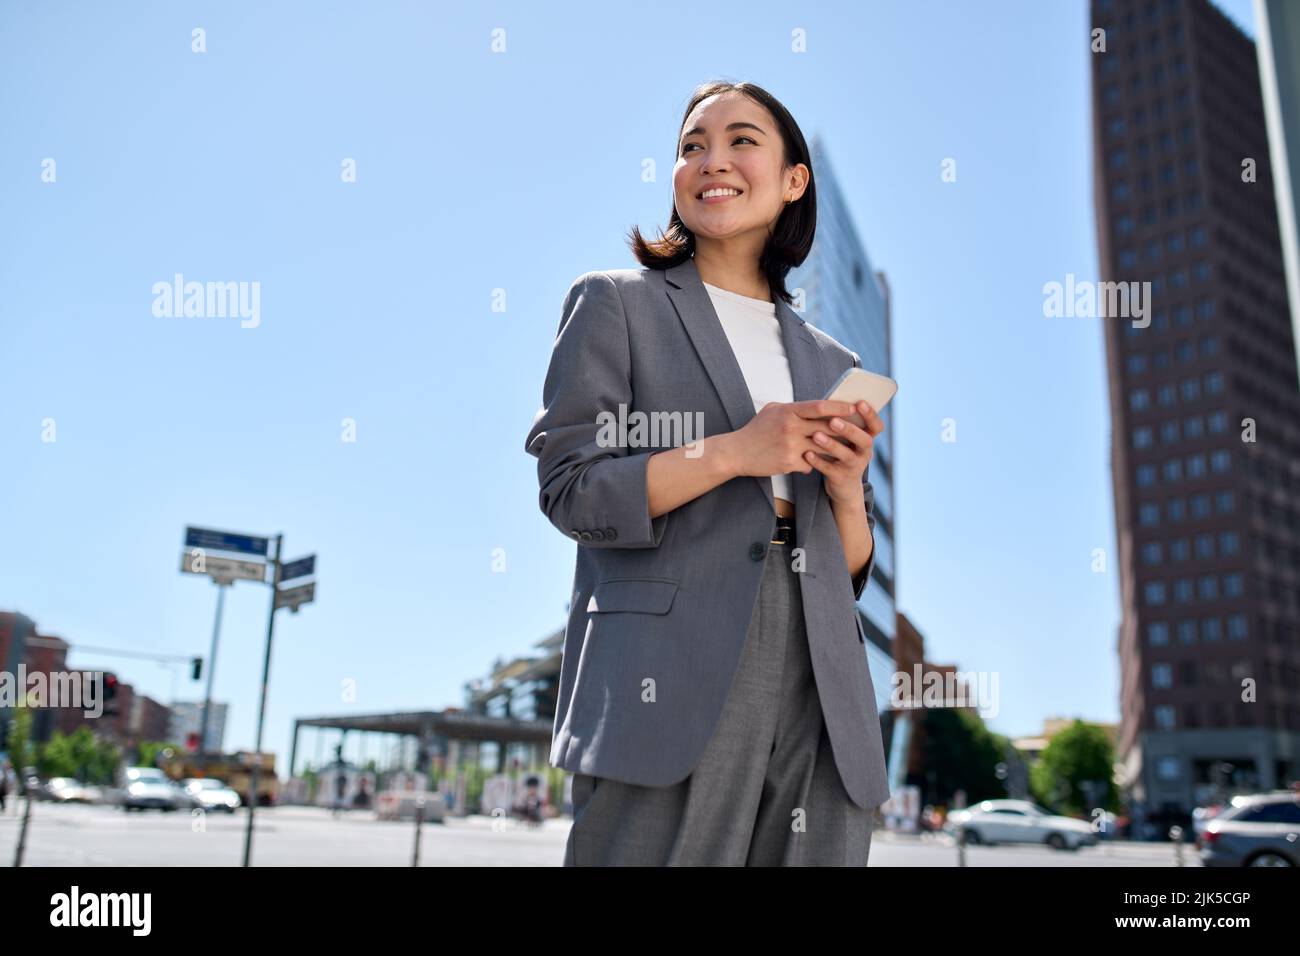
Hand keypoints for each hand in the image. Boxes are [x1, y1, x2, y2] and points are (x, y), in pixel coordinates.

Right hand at [721, 400, 864, 478]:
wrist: (736, 452)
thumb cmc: (755, 430)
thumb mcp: (772, 411)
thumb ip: (793, 408)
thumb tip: (815, 407)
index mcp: (787, 411)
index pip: (820, 406)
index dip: (839, 407)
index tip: (853, 408)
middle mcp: (790, 427)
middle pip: (826, 427)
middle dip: (844, 429)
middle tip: (857, 429)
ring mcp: (790, 446)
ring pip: (823, 447)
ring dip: (833, 448)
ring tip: (844, 448)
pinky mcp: (789, 462)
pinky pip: (811, 463)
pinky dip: (814, 464)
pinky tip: (813, 464)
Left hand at [803, 400, 883, 504]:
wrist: (843, 484)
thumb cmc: (841, 451)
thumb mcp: (847, 438)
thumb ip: (843, 422)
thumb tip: (829, 401)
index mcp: (867, 438)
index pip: (876, 426)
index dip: (871, 415)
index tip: (860, 403)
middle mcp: (865, 452)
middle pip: (864, 440)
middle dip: (849, 430)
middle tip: (833, 421)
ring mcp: (854, 466)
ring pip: (846, 455)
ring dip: (831, 445)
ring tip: (816, 436)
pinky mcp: (840, 477)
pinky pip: (829, 469)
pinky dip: (818, 461)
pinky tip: (807, 453)